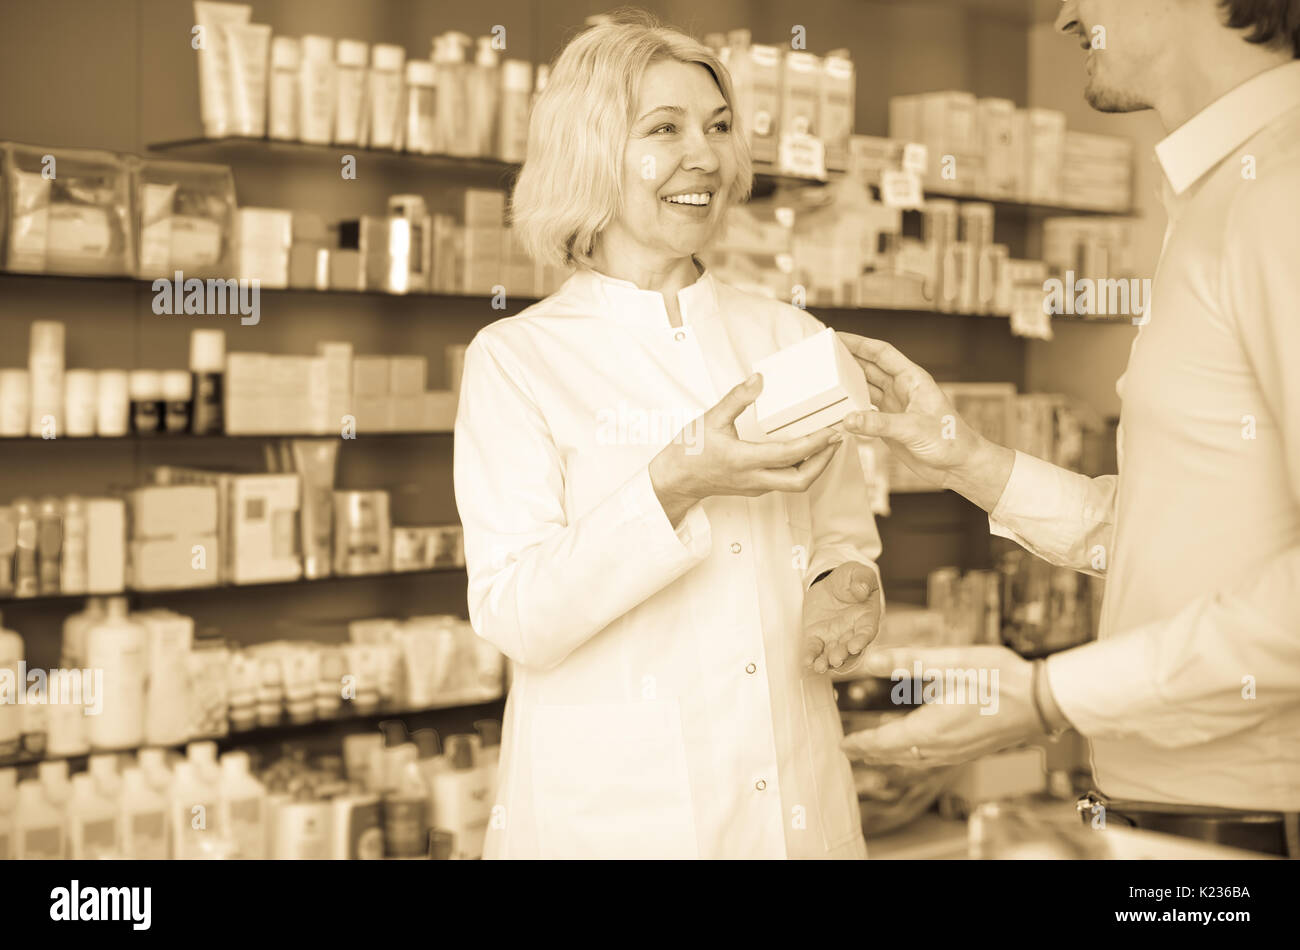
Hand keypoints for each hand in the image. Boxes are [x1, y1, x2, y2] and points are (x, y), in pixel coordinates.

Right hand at [650, 373, 842, 526]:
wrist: (676, 479)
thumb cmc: (690, 451)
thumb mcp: (711, 419)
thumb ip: (737, 399)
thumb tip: (759, 380)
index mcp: (744, 460)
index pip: (789, 455)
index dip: (815, 444)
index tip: (832, 431)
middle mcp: (754, 478)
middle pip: (801, 481)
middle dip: (825, 461)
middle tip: (837, 440)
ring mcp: (756, 486)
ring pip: (796, 484)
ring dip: (816, 466)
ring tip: (826, 444)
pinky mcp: (755, 488)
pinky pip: (786, 481)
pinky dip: (801, 467)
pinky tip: (805, 451)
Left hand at [801, 562, 881, 673]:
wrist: (830, 582)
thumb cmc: (850, 580)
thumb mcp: (858, 573)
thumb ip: (862, 580)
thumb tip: (861, 589)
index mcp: (866, 617)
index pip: (866, 632)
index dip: (861, 640)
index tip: (855, 646)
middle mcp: (851, 631)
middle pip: (849, 647)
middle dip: (842, 654)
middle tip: (836, 659)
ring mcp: (834, 636)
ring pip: (832, 652)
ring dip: (827, 662)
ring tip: (820, 666)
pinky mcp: (817, 636)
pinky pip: (815, 648)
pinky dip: (811, 655)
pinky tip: (807, 661)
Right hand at [835, 333, 1013, 511]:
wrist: (960, 467)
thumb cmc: (951, 440)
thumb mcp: (914, 429)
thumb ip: (879, 424)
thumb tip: (849, 418)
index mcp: (912, 380)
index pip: (882, 353)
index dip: (860, 343)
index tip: (838, 337)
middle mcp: (902, 390)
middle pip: (870, 368)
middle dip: (848, 361)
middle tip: (824, 356)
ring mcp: (895, 408)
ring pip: (866, 389)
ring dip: (848, 385)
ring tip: (825, 380)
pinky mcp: (890, 426)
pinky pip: (866, 413)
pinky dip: (851, 410)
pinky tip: (837, 410)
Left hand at [839, 646, 1040, 766]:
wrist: (1043, 701)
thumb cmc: (1001, 678)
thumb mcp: (952, 662)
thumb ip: (908, 662)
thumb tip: (869, 660)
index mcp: (932, 729)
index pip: (884, 742)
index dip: (861, 744)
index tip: (842, 744)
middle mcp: (942, 748)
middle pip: (896, 755)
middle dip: (870, 753)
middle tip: (849, 749)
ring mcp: (957, 753)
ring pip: (913, 760)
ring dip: (890, 756)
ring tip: (872, 750)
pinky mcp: (969, 750)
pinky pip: (930, 759)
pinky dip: (911, 756)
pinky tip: (912, 747)